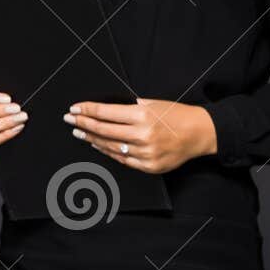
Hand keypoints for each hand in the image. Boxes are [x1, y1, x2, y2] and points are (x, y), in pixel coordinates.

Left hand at [65, 98, 216, 173]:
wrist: (200, 133)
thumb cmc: (177, 115)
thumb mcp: (153, 103)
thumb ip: (130, 107)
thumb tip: (104, 110)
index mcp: (142, 115)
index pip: (106, 113)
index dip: (87, 110)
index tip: (74, 109)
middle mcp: (142, 135)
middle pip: (103, 130)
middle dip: (83, 124)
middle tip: (69, 120)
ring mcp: (145, 153)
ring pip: (110, 146)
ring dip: (92, 139)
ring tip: (79, 133)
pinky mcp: (149, 166)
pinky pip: (122, 159)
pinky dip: (107, 151)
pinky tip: (97, 145)